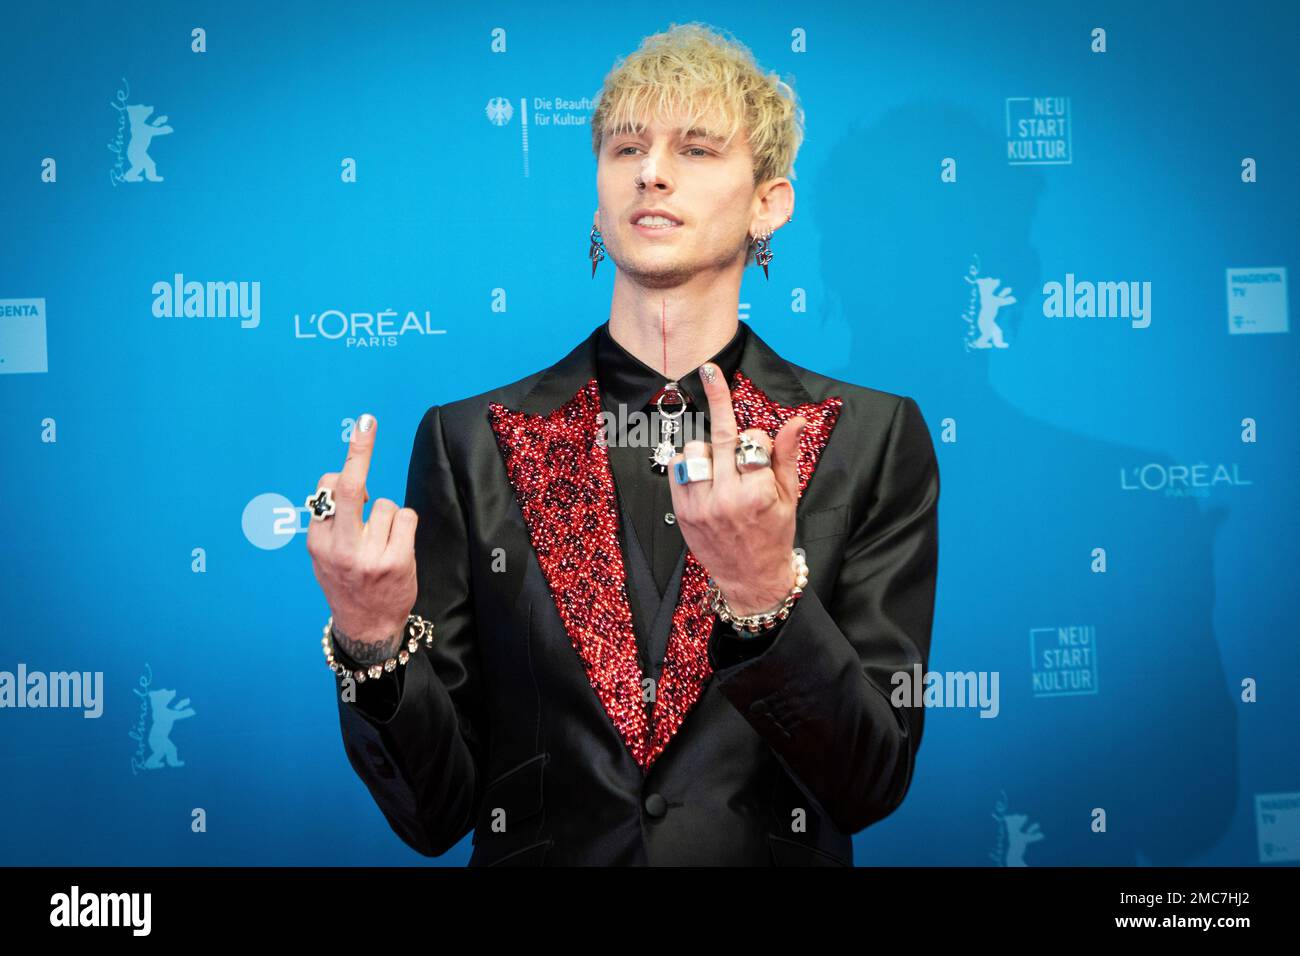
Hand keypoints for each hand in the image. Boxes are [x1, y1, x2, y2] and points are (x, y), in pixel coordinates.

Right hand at [306, 413, 418, 663]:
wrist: (367, 627)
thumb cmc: (348, 582)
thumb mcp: (325, 556)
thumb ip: (331, 521)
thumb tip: (345, 477)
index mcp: (318, 542)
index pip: (328, 491)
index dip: (345, 473)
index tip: (359, 438)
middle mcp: (340, 548)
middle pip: (349, 489)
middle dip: (359, 451)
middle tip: (366, 422)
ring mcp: (369, 556)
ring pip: (387, 505)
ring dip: (390, 516)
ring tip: (383, 543)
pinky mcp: (396, 562)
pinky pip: (406, 518)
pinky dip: (405, 524)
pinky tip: (398, 545)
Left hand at [667, 363, 806, 614]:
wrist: (751, 579)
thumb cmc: (775, 535)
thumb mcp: (790, 496)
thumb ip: (787, 456)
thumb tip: (797, 420)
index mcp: (759, 493)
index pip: (752, 441)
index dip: (757, 440)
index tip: (759, 449)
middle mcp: (727, 497)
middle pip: (721, 437)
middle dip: (718, 398)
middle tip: (710, 370)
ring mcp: (701, 505)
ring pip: (696, 450)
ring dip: (708, 448)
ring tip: (719, 465)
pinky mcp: (683, 512)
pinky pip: (678, 469)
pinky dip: (688, 462)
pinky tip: (702, 472)